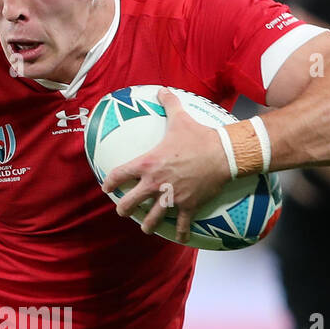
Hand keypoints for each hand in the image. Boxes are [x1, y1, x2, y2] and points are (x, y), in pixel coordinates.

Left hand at [102, 88, 232, 239]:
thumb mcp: (180, 118)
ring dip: (147, 225)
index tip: (106, 187)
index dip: (110, 182)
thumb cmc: (199, 136)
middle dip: (124, 209)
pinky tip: (180, 238)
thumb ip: (168, 104)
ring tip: (146, 227)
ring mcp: (171, 197)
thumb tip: (162, 89)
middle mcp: (156, 183)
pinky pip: (182, 224)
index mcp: (148, 163)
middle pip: (131, 203)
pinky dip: (181, 233)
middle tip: (122, 211)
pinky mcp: (188, 206)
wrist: (223, 154)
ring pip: (153, 218)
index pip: (120, 175)